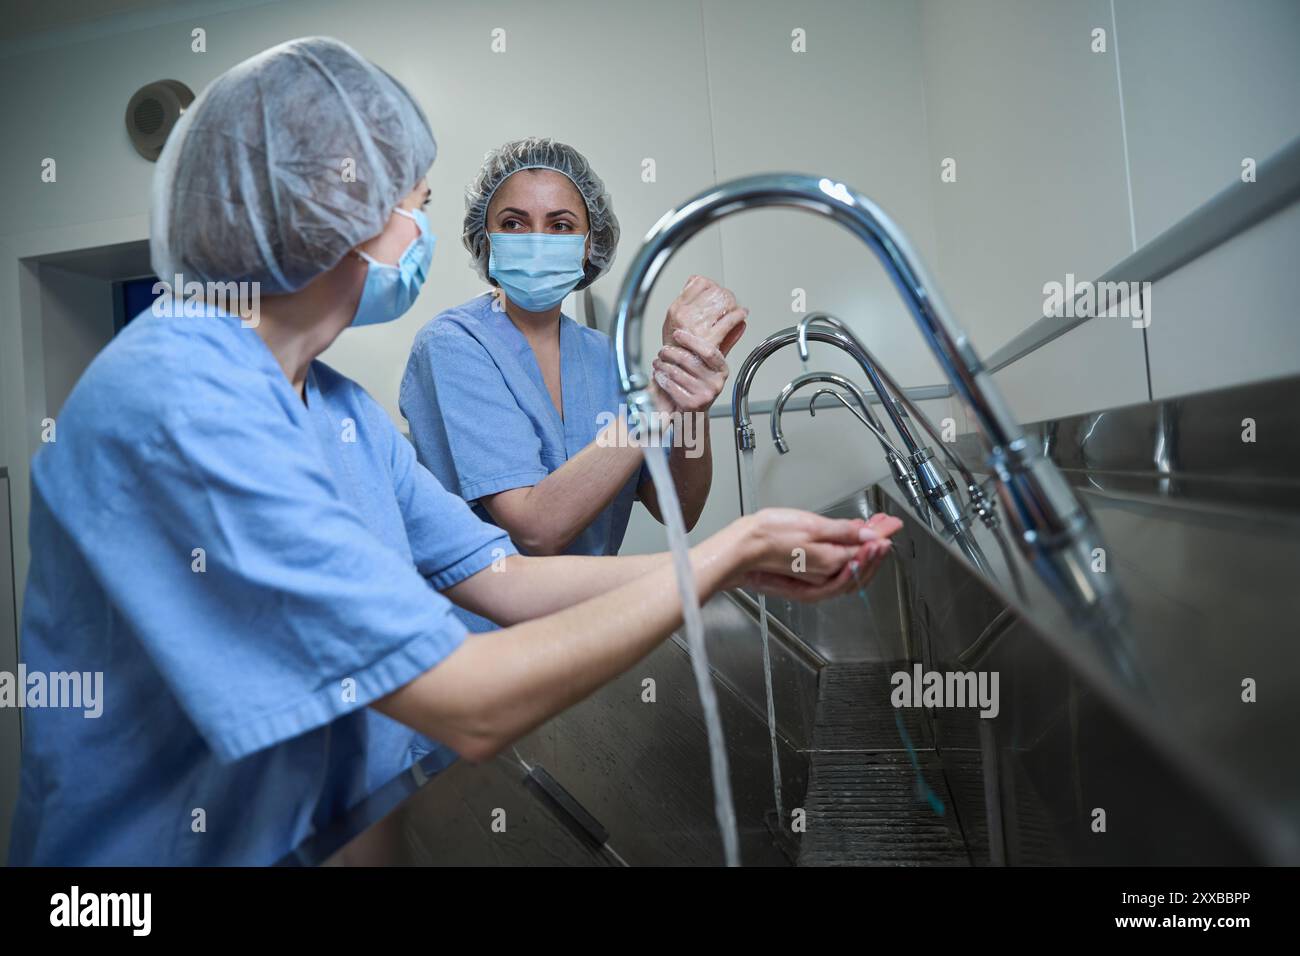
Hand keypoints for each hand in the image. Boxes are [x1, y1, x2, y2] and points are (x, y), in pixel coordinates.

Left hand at [651, 276, 747, 413]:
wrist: (692, 416)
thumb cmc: (696, 386)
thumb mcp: (708, 366)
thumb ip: (719, 344)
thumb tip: (736, 320)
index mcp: (722, 369)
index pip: (709, 351)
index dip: (692, 341)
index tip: (677, 334)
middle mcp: (716, 383)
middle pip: (689, 361)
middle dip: (671, 353)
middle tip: (662, 351)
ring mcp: (705, 395)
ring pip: (677, 372)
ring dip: (663, 366)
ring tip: (658, 363)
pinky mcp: (692, 404)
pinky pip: (672, 386)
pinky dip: (662, 379)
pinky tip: (659, 376)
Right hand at [661, 275, 747, 354]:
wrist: (675, 374)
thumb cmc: (675, 352)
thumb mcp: (673, 323)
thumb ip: (688, 304)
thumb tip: (702, 285)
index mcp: (676, 309)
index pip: (698, 282)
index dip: (711, 284)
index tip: (716, 290)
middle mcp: (685, 315)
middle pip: (713, 291)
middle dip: (725, 295)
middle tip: (729, 302)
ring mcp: (697, 327)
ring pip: (724, 302)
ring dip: (733, 305)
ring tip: (736, 309)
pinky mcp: (709, 339)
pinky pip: (730, 320)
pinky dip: (739, 315)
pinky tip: (741, 315)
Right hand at [734, 509, 903, 600]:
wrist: (738, 551)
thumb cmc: (766, 537)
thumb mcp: (810, 524)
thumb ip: (842, 531)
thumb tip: (869, 533)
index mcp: (831, 562)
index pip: (867, 550)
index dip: (881, 535)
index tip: (890, 524)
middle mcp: (826, 577)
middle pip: (862, 564)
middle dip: (877, 545)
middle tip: (885, 527)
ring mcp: (816, 583)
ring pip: (851, 572)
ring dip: (865, 553)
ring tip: (871, 534)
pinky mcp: (805, 583)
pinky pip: (836, 576)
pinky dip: (847, 562)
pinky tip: (847, 549)